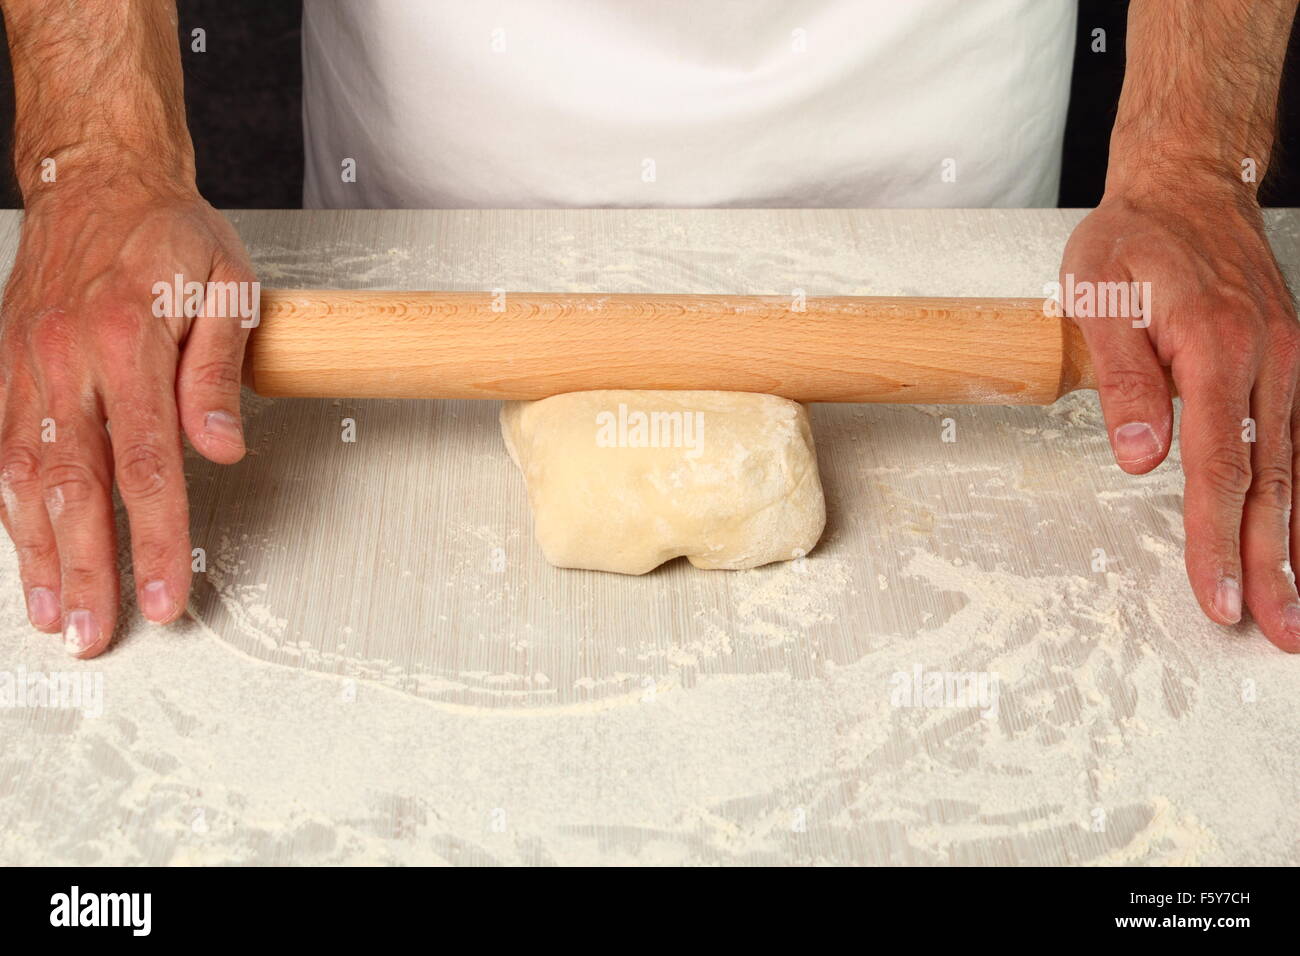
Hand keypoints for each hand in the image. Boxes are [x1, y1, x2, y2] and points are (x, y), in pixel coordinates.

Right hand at [0, 178, 255, 657]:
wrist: (96, 180)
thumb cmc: (168, 233)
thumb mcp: (227, 287)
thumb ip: (220, 373)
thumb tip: (223, 448)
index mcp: (125, 339)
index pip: (146, 464)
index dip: (156, 539)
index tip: (165, 595)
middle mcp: (64, 358)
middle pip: (74, 487)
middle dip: (86, 569)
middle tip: (96, 633)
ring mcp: (24, 365)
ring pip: (22, 478)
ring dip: (38, 555)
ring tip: (54, 614)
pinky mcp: (4, 368)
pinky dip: (8, 510)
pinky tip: (22, 553)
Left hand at [1061, 172, 1299, 651]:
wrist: (1186, 185)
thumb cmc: (1133, 239)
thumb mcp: (1100, 297)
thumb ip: (1123, 380)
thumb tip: (1143, 458)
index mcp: (1217, 347)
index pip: (1217, 467)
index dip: (1213, 540)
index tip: (1215, 597)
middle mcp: (1266, 359)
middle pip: (1270, 481)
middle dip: (1269, 564)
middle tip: (1275, 630)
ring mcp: (1285, 361)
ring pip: (1292, 467)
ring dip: (1293, 541)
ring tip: (1291, 606)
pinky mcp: (1283, 363)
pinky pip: (1296, 440)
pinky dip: (1296, 495)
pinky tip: (1295, 535)